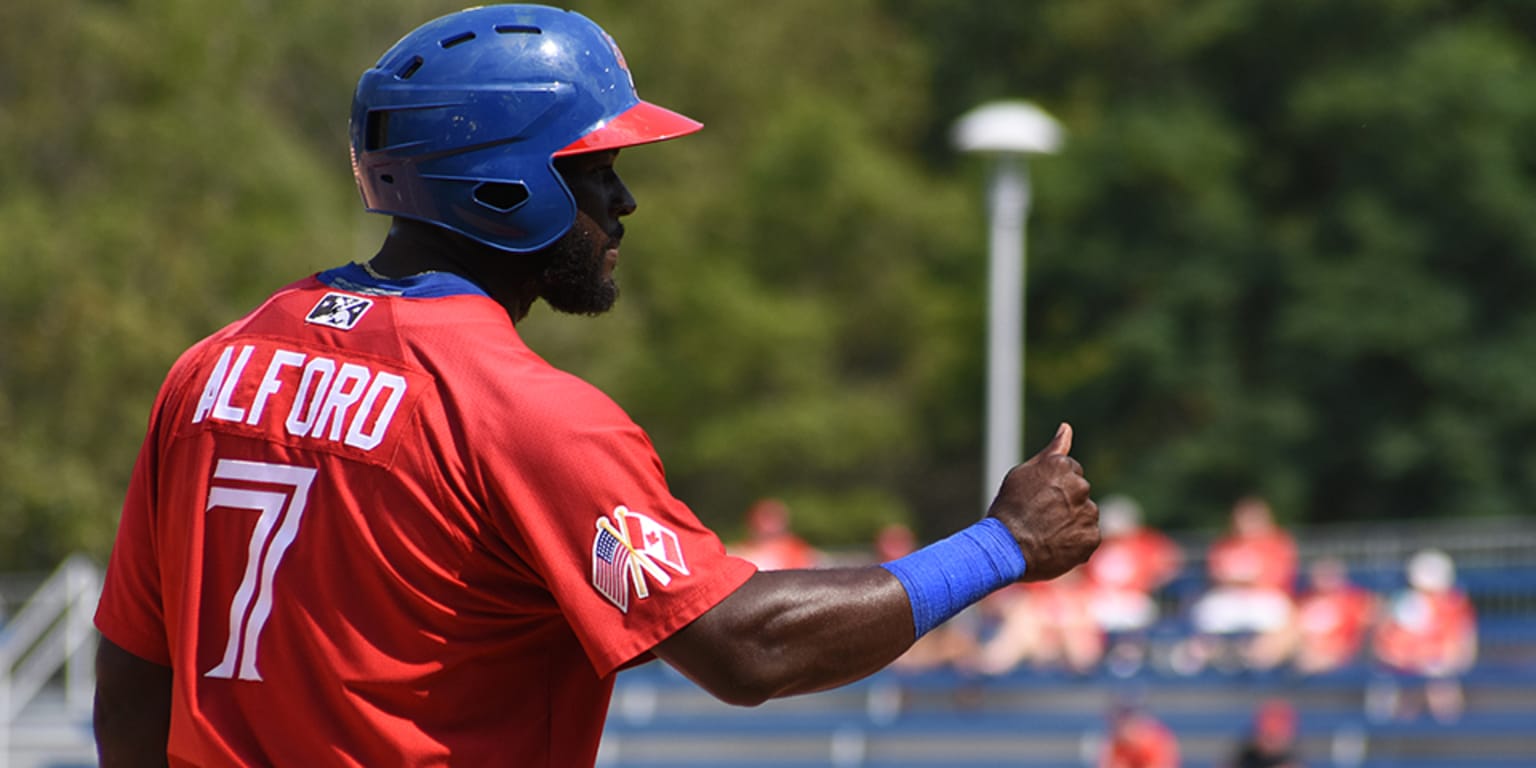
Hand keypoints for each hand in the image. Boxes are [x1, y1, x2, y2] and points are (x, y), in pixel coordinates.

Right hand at [987, 422, 1099, 581]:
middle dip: (1066, 502)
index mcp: (1063, 466)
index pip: (1070, 471)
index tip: (1037, 498)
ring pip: (1085, 514)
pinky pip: (1088, 536)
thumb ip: (1051, 451)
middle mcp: (1080, 486)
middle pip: (1080, 492)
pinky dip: (1075, 541)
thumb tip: (1067, 427)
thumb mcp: (1023, 473)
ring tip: (1046, 533)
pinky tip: (1054, 544)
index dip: (1052, 486)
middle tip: (1041, 517)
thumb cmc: (1009, 509)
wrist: (1006, 549)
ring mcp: (1088, 513)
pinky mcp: (1092, 537)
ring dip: (1072, 521)